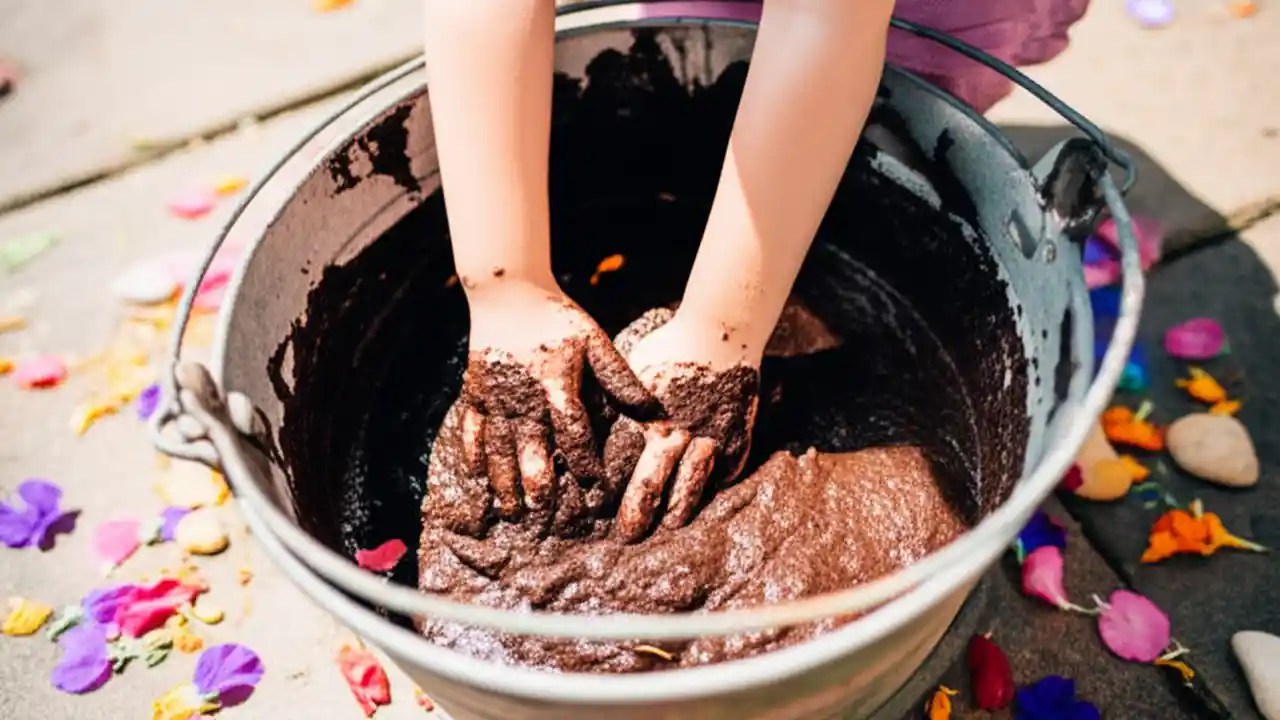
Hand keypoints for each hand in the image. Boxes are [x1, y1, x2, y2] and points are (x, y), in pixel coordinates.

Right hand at [425, 282, 655, 536]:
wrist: (507, 292)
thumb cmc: (557, 317)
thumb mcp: (594, 342)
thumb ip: (620, 378)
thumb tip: (652, 410)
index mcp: (557, 385)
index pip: (573, 432)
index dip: (584, 462)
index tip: (594, 489)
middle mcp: (524, 398)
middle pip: (530, 448)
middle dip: (536, 481)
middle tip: (541, 508)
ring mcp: (495, 398)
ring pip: (499, 448)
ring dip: (504, 480)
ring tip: (511, 509)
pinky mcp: (475, 393)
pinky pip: (472, 430)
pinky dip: (474, 454)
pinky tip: (478, 477)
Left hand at [604, 308, 759, 542]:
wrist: (722, 332)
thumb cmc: (668, 347)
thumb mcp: (632, 367)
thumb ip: (616, 398)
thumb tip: (586, 425)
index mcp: (650, 415)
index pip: (623, 462)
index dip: (609, 488)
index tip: (594, 509)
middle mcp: (680, 432)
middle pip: (656, 480)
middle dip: (638, 511)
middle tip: (626, 537)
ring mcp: (712, 437)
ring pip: (694, 483)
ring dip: (679, 508)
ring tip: (669, 528)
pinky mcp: (737, 438)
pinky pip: (725, 470)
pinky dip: (713, 486)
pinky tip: (702, 500)